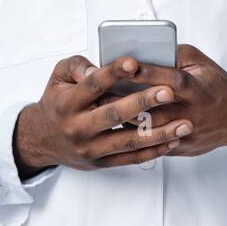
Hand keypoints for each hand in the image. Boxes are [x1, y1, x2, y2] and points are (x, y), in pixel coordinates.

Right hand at [13, 55, 193, 175]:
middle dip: (143, 103)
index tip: (134, 62)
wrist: (42, 140)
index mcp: (67, 102)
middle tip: (168, 91)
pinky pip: (131, 158)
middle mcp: (78, 127)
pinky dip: (153, 151)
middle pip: (114, 114)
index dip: (113, 73)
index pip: (92, 85)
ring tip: (185, 123)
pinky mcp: (101, 163)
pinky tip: (173, 141)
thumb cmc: (57, 101)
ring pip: (128, 141)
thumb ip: (77, 66)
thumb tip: (97, 67)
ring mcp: (90, 148)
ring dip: (159, 133)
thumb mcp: (58, 77)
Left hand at [95, 45, 226, 159]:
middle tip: (98, 94)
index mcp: (194, 87)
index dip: (145, 72)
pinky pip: (151, 144)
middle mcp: (189, 112)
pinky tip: (114, 127)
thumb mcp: (199, 62)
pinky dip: (133, 135)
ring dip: (123, 120)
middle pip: (152, 108)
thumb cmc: (213, 84)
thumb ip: (173, 53)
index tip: (124, 65)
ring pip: (147, 130)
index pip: (167, 78)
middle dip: (124, 100)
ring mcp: (184, 133)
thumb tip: (144, 49)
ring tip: (100, 112)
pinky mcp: (179, 147)